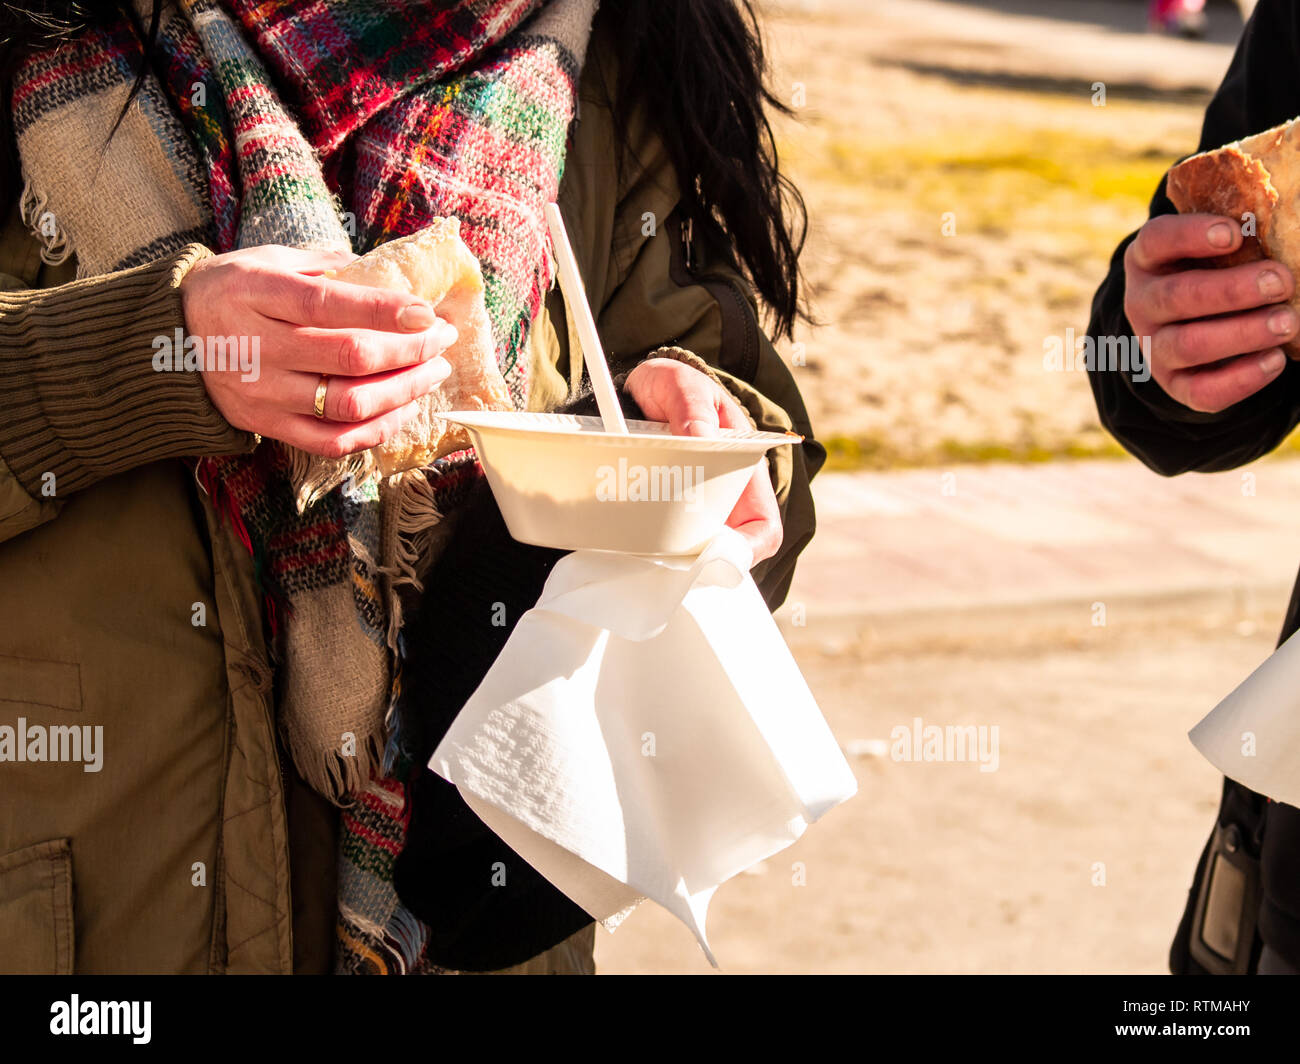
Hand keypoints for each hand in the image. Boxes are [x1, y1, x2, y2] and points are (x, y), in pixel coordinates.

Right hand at [182, 245, 459, 456]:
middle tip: (441, 339)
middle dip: (411, 350)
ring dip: (404, 392)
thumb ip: (323, 264)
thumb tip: (383, 271)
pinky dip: (376, 429)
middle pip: (352, 358)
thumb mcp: (265, 260)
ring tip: (431, 373)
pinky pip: (333, 441)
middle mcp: (261, 347)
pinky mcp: (267, 426)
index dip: (386, 311)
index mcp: (258, 295)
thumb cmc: (229, 292)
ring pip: (350, 404)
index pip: (331, 305)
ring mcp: (264, 393)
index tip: (426, 312)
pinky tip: (401, 410)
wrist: (166, 340)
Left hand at [623, 356, 781, 563]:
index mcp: (745, 469)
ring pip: (693, 547)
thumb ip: (691, 406)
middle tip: (664, 549)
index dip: (747, 548)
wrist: (639, 388)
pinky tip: (629, 536)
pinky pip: (664, 537)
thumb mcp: (683, 385)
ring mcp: (696, 504)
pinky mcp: (667, 507)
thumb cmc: (672, 386)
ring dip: (673, 552)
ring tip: (643, 543)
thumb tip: (700, 436)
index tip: (714, 554)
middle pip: (725, 547)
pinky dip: (651, 543)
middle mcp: (724, 494)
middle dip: (700, 556)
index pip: (763, 526)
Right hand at [1123, 213, 1296, 412]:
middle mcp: (1143, 303)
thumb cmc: (1219, 269)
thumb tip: (1285, 233)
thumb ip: (1242, 236)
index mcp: (1149, 259)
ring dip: (1241, 333)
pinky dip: (1240, 379)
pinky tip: (1274, 359)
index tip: (1234, 234)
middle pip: (1174, 297)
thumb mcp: (1218, 248)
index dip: (1190, 236)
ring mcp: (1154, 346)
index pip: (1156, 241)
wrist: (1199, 322)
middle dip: (1231, 290)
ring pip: (1187, 345)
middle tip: (1280, 282)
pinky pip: (1200, 391)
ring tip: (1287, 322)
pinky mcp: (1175, 383)